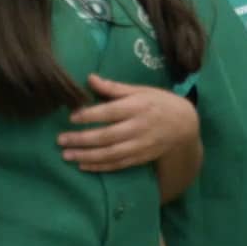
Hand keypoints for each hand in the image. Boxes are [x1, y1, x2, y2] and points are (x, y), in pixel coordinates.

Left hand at [59, 75, 196, 171]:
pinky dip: (101, 167)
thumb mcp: (141, 91)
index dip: (90, 115)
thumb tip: (90, 78)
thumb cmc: (160, 103)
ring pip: (111, 153)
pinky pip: (119, 164)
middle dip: (82, 139)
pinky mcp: (142, 157)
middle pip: (107, 135)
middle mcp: (139, 127)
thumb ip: (115, 88)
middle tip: (61, 140)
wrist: (186, 125)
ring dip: (87, 156)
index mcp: (138, 107)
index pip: (110, 112)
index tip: (71, 117)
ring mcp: (141, 144)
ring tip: (66, 155)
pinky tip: (84, 166)